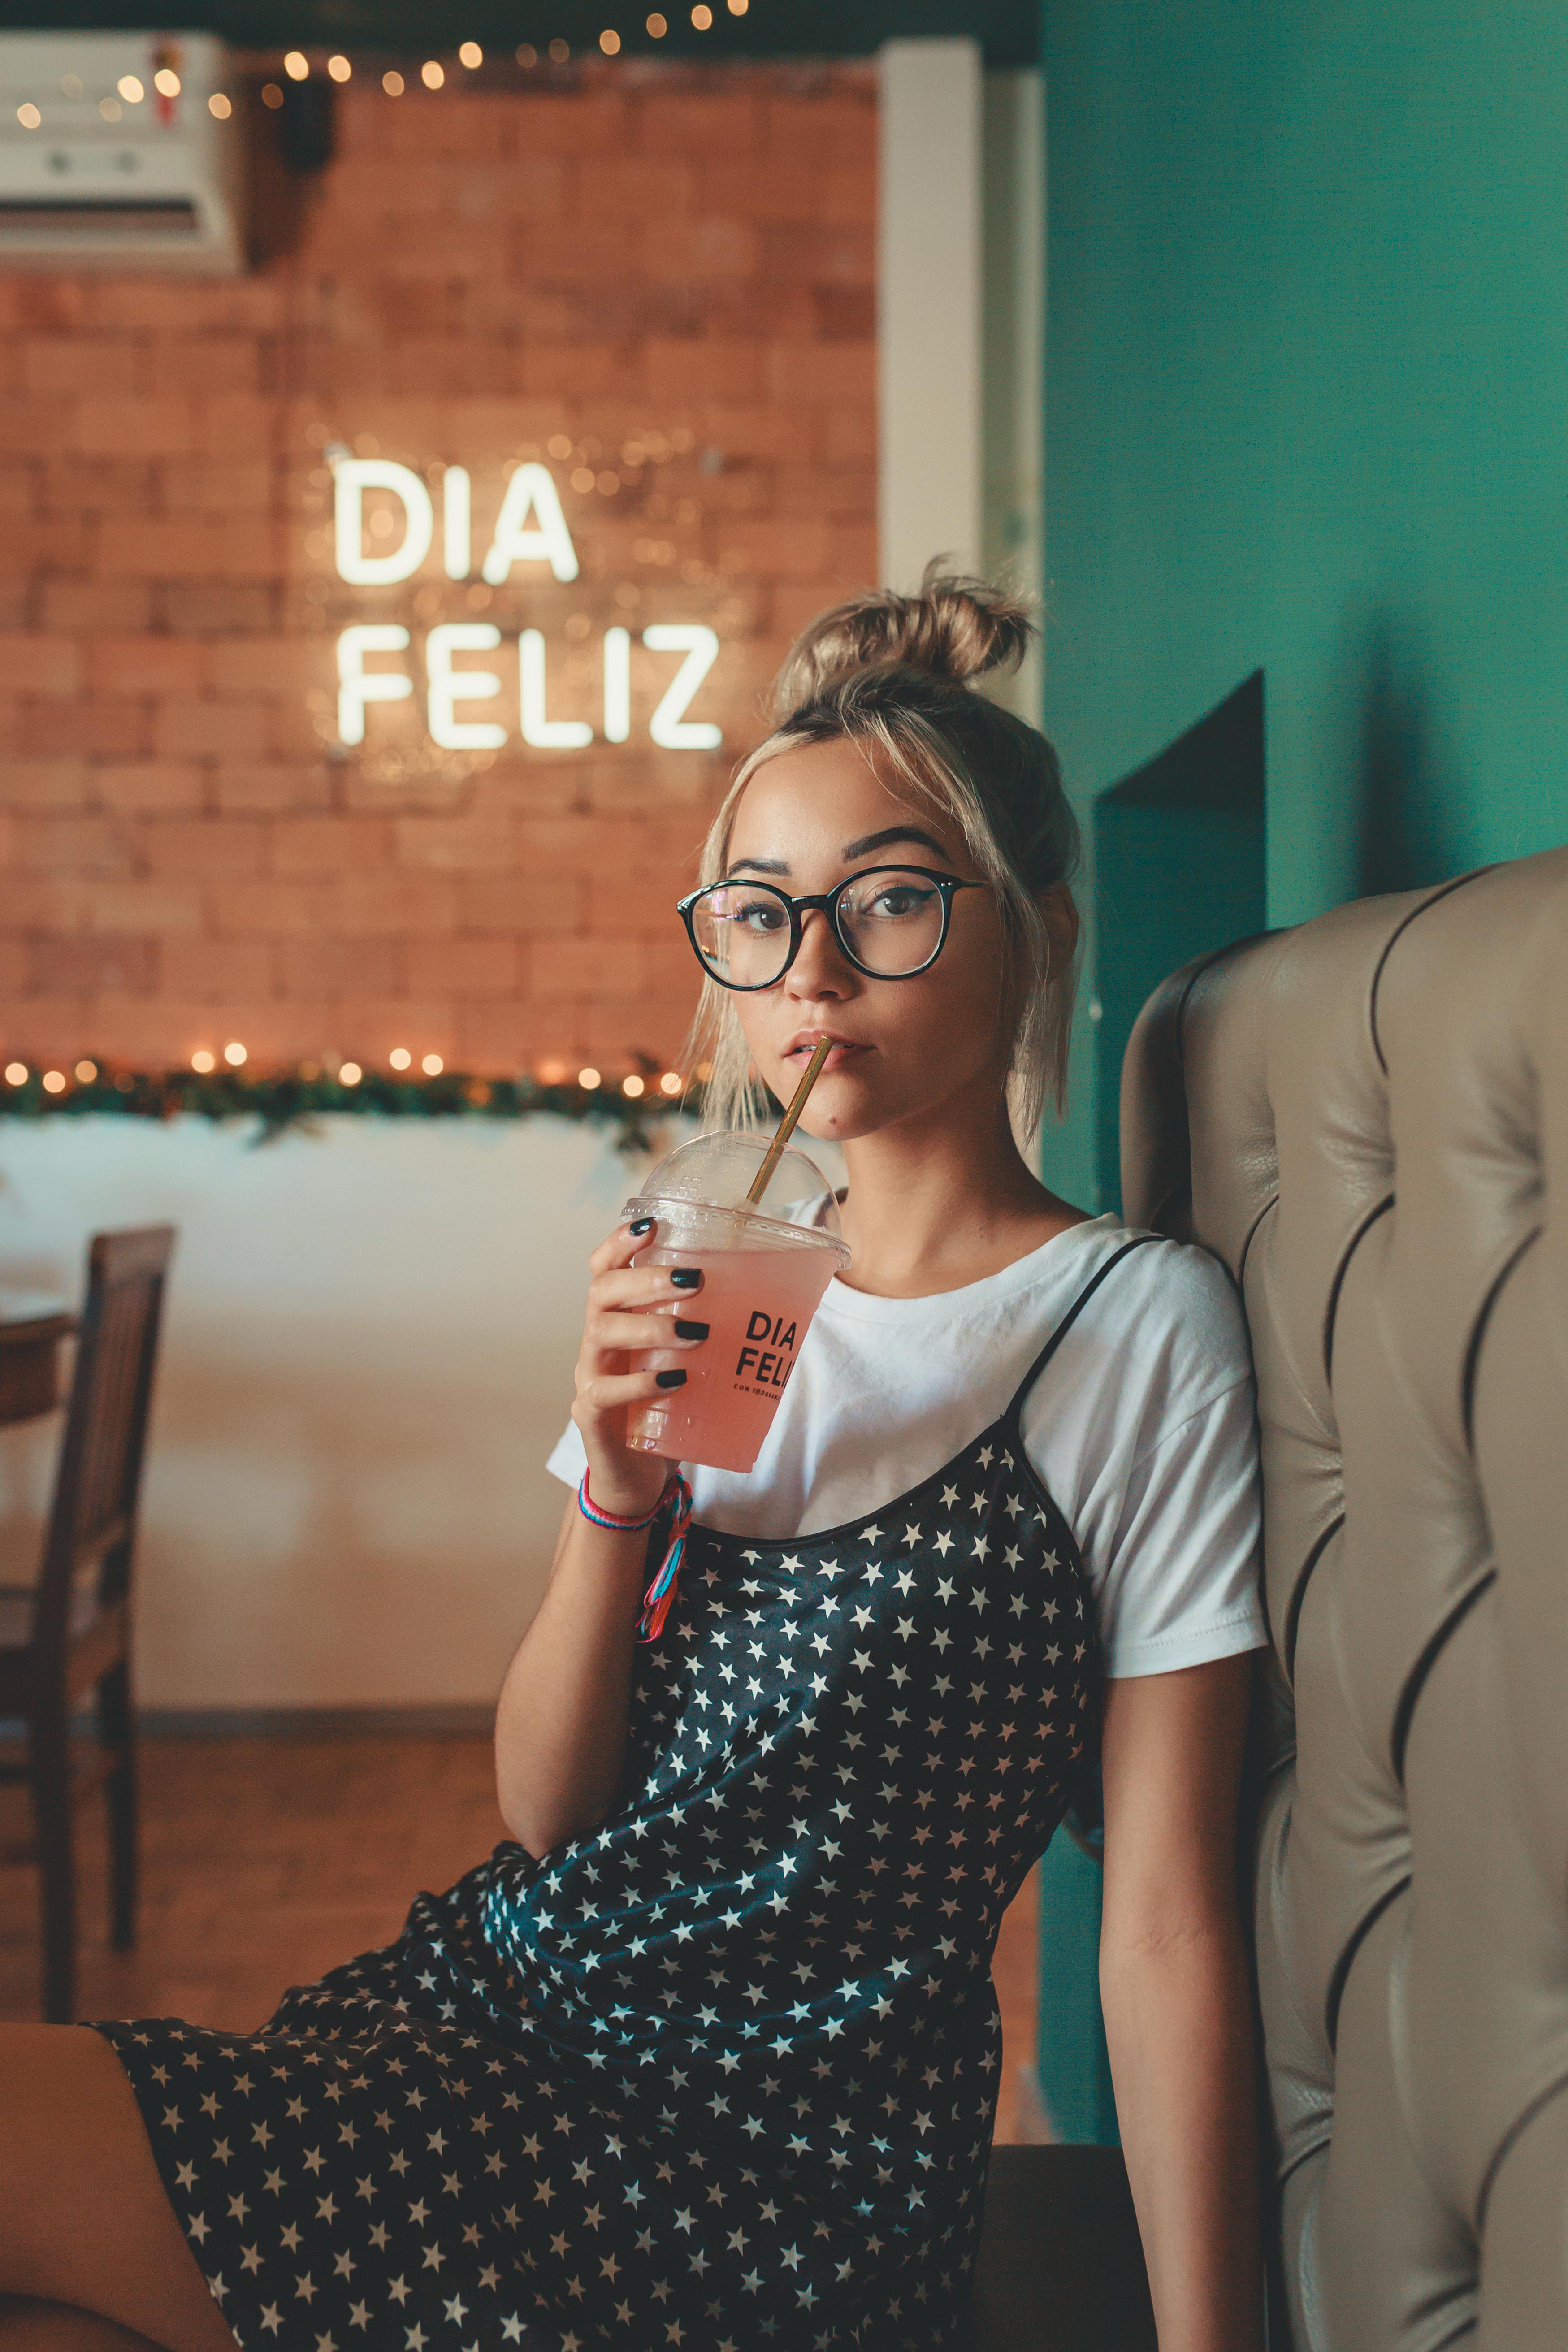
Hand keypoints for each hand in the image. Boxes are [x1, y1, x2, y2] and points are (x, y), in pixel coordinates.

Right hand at [570, 1220, 705, 1519]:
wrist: (638, 1475)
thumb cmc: (669, 1409)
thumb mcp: (688, 1362)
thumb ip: (713, 1331)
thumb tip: (781, 1301)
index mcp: (616, 1320)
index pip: (604, 1270)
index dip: (619, 1243)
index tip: (651, 1224)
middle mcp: (595, 1341)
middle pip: (603, 1292)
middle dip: (646, 1280)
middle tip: (693, 1279)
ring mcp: (589, 1376)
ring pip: (602, 1333)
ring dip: (651, 1326)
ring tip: (696, 1331)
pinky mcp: (591, 1415)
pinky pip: (606, 1391)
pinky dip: (642, 1383)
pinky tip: (675, 1380)